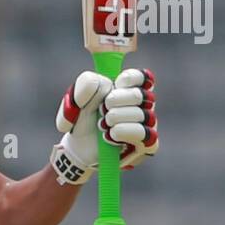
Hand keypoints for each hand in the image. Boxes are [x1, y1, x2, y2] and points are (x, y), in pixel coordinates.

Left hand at [50, 68, 158, 183]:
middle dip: (114, 101)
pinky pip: (144, 134)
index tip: (115, 84)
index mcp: (130, 88)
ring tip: (102, 124)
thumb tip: (107, 84)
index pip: (143, 77)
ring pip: (142, 114)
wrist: (78, 147)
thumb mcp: (76, 98)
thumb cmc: (82, 118)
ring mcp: (148, 124)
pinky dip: (123, 132)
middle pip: (140, 95)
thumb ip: (87, 84)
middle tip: (101, 108)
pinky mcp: (148, 143)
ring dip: (115, 118)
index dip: (130, 79)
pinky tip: (109, 135)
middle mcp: (143, 105)